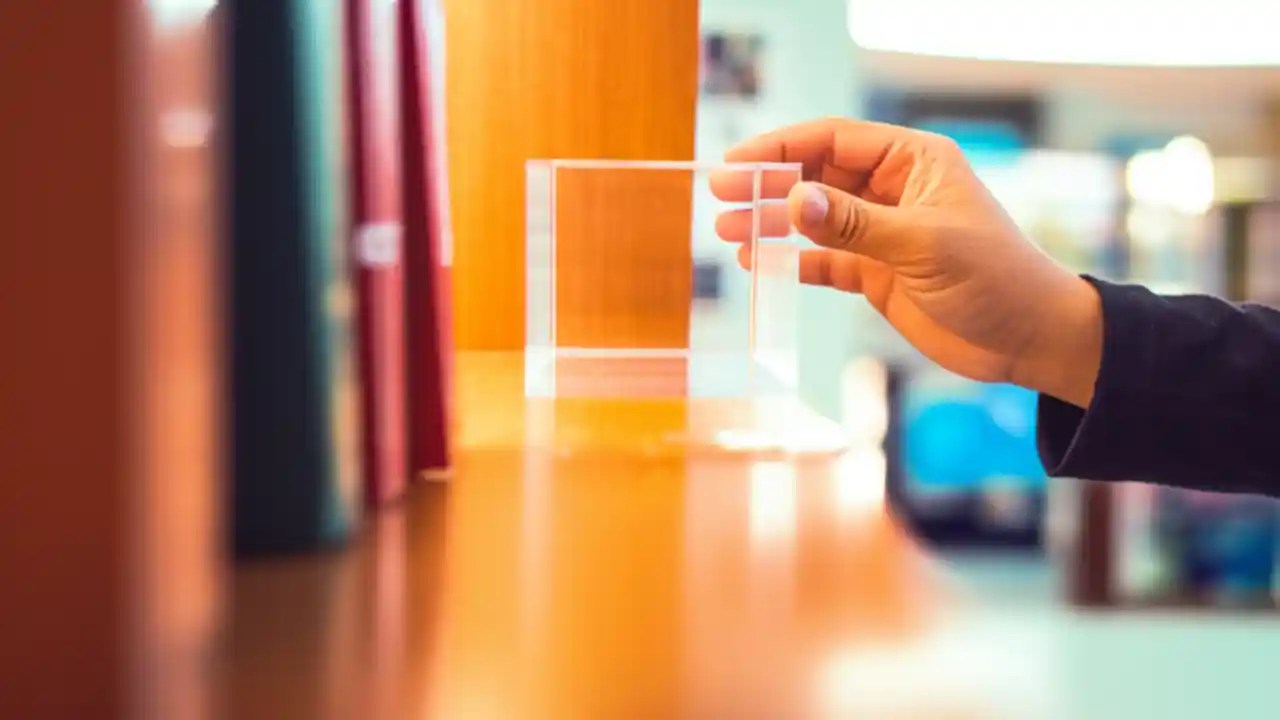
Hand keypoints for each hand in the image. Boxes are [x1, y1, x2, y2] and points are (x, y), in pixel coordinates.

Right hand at [712, 118, 1101, 407]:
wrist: (1028, 339)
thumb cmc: (994, 278)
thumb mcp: (923, 245)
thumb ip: (855, 224)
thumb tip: (794, 200)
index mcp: (913, 161)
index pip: (834, 140)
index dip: (782, 149)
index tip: (736, 164)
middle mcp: (894, 190)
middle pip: (816, 177)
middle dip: (768, 187)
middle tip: (719, 197)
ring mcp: (883, 233)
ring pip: (814, 219)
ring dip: (772, 224)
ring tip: (727, 231)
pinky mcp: (877, 273)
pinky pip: (823, 260)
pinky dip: (791, 262)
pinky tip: (759, 263)